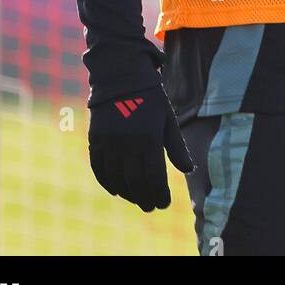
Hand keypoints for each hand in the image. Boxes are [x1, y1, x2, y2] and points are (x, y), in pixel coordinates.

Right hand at [87, 84, 195, 211]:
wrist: (121, 77)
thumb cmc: (151, 98)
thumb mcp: (168, 119)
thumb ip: (177, 147)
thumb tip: (189, 170)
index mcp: (149, 137)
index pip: (154, 175)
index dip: (159, 193)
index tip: (164, 204)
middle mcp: (128, 142)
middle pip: (135, 180)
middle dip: (145, 197)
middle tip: (151, 207)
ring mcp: (109, 142)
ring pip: (116, 178)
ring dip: (127, 193)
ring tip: (138, 200)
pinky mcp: (95, 139)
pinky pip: (99, 168)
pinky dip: (107, 182)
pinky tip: (116, 191)